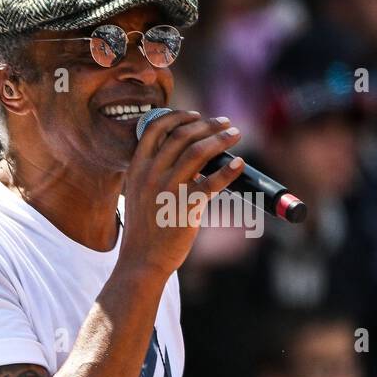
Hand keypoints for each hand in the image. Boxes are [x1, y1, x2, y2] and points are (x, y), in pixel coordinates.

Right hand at [121, 111, 243, 277]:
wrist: (141, 261)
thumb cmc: (144, 231)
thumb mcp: (138, 196)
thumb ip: (154, 175)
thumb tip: (185, 159)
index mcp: (137, 170)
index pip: (155, 130)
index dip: (178, 117)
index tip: (195, 115)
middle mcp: (150, 176)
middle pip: (182, 136)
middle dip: (207, 124)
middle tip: (225, 124)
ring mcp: (167, 190)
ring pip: (198, 152)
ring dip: (221, 139)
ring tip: (235, 134)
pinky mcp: (186, 206)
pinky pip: (212, 182)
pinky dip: (229, 170)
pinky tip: (239, 164)